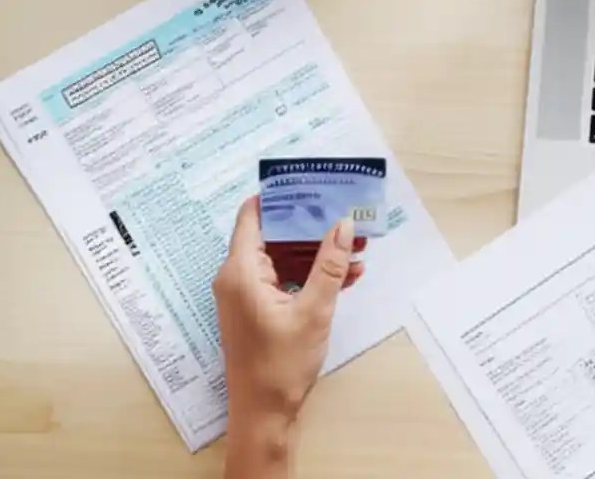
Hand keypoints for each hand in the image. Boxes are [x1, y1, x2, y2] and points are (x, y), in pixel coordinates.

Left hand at [213, 197, 362, 476]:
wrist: (264, 413)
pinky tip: (346, 275)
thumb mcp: (314, 310)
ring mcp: (247, 294)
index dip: (280, 195)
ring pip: (284, 258)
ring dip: (318, 253)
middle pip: (274, 234)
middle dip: (312, 225)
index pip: (253, 215)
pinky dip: (311, 274)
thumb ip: (329, 264)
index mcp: (241, 272)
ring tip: (357, 247)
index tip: (309, 182)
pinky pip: (285, 278)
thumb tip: (342, 223)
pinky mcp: (258, 308)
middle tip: (345, 212)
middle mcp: (238, 277)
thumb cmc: (280, 365)